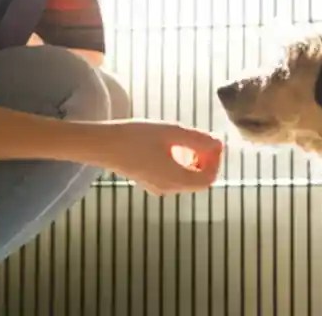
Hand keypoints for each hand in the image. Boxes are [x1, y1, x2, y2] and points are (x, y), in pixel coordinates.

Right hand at [94, 120, 223, 195]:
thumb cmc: (136, 137)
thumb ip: (198, 139)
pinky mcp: (149, 182)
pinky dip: (179, 162)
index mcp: (176, 179)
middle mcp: (168, 188)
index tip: (211, 142)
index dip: (215, 161)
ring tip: (183, 140)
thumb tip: (219, 144)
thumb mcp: (172, 132)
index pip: (208, 178)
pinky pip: (173, 176)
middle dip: (204, 159)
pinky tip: (169, 146)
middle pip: (198, 180)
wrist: (103, 145)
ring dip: (192, 160)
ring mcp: (157, 187)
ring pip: (186, 178)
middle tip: (199, 139)